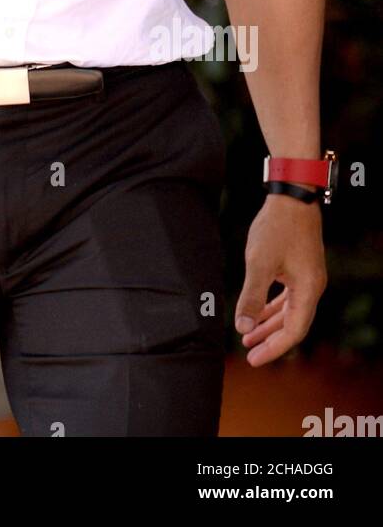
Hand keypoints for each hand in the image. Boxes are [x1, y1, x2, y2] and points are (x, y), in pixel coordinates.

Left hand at [234, 194, 326, 365]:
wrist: (292, 196)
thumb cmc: (277, 227)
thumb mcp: (259, 263)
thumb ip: (251, 297)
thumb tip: (243, 328)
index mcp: (308, 290)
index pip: (294, 331)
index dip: (274, 348)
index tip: (253, 359)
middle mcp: (312, 287)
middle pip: (293, 324)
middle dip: (270, 340)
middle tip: (249, 354)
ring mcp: (307, 277)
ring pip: (289, 311)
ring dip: (269, 324)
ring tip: (248, 337)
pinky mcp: (299, 267)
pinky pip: (287, 297)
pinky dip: (272, 307)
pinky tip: (258, 313)